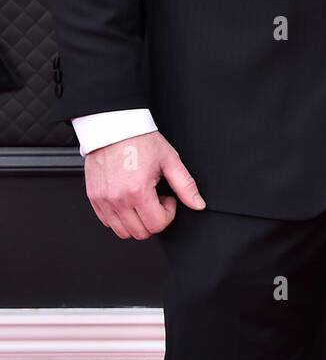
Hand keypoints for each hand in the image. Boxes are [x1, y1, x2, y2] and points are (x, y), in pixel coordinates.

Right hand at [84, 130, 204, 238]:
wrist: (113, 127)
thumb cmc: (139, 139)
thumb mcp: (169, 160)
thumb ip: (185, 185)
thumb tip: (198, 204)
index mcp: (138, 191)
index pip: (157, 225)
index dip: (168, 214)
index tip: (168, 199)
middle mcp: (118, 199)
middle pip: (140, 232)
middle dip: (154, 219)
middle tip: (156, 199)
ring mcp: (103, 200)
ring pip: (123, 232)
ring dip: (136, 221)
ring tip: (142, 200)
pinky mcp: (93, 198)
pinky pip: (107, 222)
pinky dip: (120, 217)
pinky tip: (128, 200)